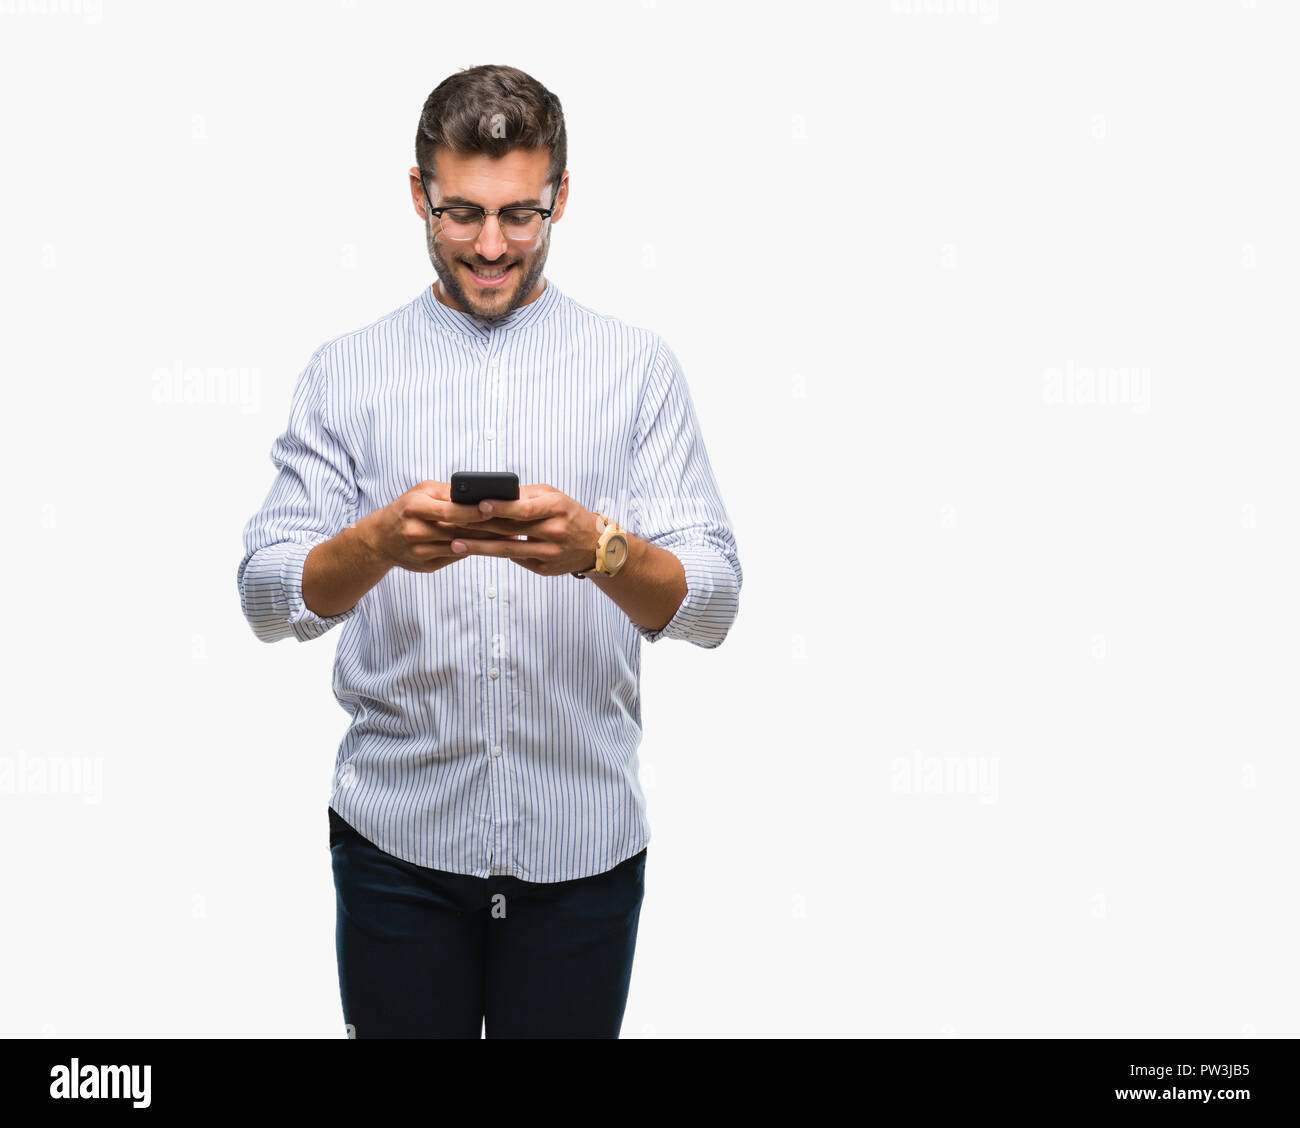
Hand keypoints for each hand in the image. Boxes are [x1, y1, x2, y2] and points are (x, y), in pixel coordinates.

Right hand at [357, 480, 515, 573]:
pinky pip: (456, 556)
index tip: (497, 508)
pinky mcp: (427, 565)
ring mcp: (421, 551)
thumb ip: (448, 493)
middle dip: (488, 528)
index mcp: (415, 508)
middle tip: (514, 524)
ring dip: (487, 541)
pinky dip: (475, 550)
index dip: (475, 511)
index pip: (451, 511)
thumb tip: (480, 494)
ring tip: (510, 535)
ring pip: (461, 546)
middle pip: (460, 531)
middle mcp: (416, 531)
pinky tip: (492, 546)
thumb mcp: (421, 492)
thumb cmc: (406, 508)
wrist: (379, 539)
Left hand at [436, 482, 600, 576]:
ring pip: (508, 550)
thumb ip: (525, 495)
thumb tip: (493, 495)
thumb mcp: (553, 496)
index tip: (478, 505)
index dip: (500, 508)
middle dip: (479, 527)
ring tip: (455, 544)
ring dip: (479, 547)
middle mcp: (553, 532)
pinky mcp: (543, 568)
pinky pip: (515, 559)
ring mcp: (548, 553)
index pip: (524, 509)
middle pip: (510, 531)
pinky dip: (494, 554)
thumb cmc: (569, 513)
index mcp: (556, 509)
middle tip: (453, 524)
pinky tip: (475, 550)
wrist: (594, 545)